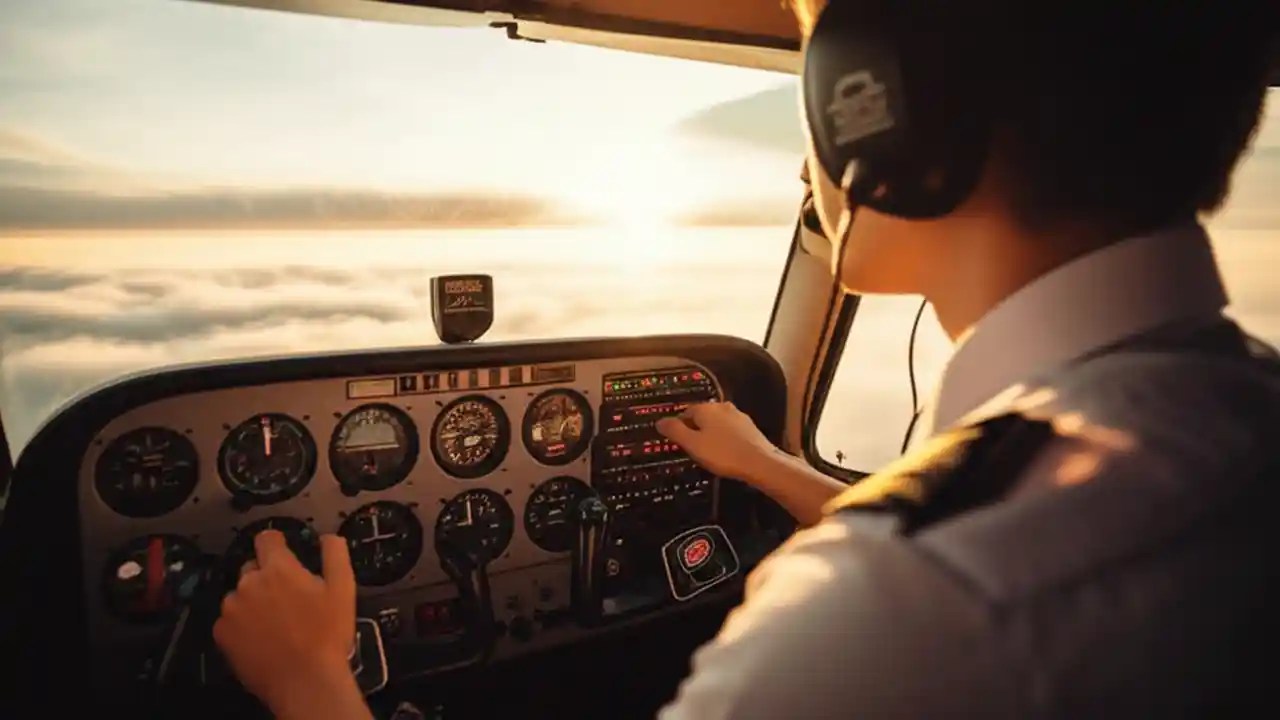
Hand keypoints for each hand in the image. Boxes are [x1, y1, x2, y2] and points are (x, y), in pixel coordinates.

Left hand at [213, 531, 365, 718]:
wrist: (305, 681)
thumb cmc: (328, 634)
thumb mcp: (343, 589)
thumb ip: (335, 555)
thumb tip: (328, 536)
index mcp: (278, 569)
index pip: (266, 539)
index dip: (276, 544)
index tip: (284, 555)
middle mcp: (248, 583)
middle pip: (252, 568)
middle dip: (267, 578)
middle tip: (287, 601)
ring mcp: (231, 609)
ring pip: (240, 595)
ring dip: (252, 602)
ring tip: (274, 625)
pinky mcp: (221, 633)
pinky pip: (229, 620)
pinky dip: (241, 626)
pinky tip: (260, 639)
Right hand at [656, 401, 776, 481]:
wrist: (759, 462)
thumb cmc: (722, 454)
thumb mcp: (692, 445)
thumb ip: (675, 431)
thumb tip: (660, 421)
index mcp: (705, 408)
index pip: (685, 413)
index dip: (679, 428)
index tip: (679, 443)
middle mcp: (722, 406)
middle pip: (702, 416)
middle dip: (696, 430)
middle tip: (693, 449)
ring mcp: (738, 415)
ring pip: (717, 423)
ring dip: (711, 434)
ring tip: (709, 452)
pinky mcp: (750, 427)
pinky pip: (730, 430)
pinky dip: (725, 438)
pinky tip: (726, 452)